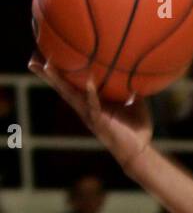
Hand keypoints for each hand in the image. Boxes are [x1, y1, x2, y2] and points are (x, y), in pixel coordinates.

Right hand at [27, 57, 152, 173]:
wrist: (140, 153)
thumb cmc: (136, 131)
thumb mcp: (136, 105)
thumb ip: (133, 91)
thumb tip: (139, 75)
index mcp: (92, 104)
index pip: (73, 86)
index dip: (60, 74)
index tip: (48, 59)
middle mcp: (87, 109)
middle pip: (63, 89)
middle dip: (48, 76)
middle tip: (33, 61)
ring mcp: (91, 116)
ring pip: (71, 96)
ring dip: (59, 82)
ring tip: (47, 68)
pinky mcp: (100, 123)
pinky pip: (94, 107)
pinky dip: (92, 95)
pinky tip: (90, 83)